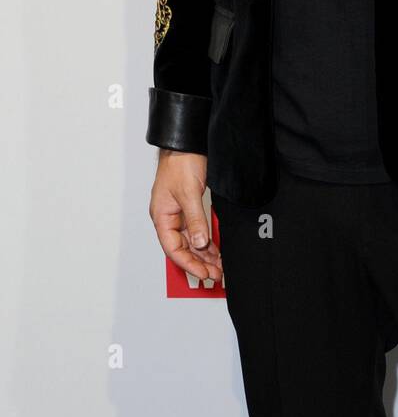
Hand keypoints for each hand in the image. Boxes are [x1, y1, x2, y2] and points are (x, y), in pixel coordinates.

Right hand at [149, 150, 222, 281]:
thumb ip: (195, 220)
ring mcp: (179, 212)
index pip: (173, 248)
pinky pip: (197, 229)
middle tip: (216, 273)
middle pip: (182, 247)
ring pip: (190, 240)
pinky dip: (206, 239)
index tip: (203, 273)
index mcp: (161, 216)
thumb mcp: (188, 193)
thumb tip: (199, 243)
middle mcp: (169, 217)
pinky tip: (215, 248)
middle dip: (199, 261)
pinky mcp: (190, 206)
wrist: (187, 143)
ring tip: (218, 265)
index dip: (188, 263)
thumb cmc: (180, 163)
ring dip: (204, 253)